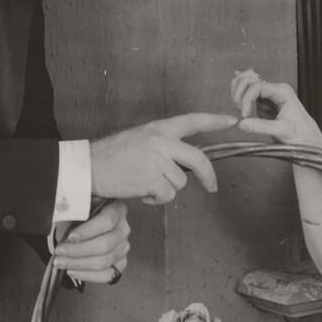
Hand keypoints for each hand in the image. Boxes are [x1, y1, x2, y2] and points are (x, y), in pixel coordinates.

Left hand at [53, 201, 130, 283]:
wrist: (78, 230)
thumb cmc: (78, 217)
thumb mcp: (75, 208)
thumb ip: (73, 207)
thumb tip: (64, 210)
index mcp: (116, 210)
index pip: (107, 221)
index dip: (88, 231)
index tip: (71, 237)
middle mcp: (123, 229)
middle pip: (105, 244)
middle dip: (78, 250)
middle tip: (60, 251)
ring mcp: (123, 248)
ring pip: (104, 261)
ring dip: (79, 264)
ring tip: (61, 262)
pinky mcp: (119, 264)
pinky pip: (107, 275)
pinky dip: (88, 276)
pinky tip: (73, 271)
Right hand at [90, 112, 237, 204]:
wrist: (89, 167)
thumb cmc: (112, 156)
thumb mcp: (139, 139)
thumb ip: (162, 146)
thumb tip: (182, 164)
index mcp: (159, 129)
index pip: (192, 121)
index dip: (214, 121)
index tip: (232, 121)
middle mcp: (161, 142)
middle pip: (198, 159)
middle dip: (209, 176)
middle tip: (212, 187)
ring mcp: (157, 161)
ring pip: (179, 182)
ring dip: (166, 189)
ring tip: (145, 184)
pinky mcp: (152, 179)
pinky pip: (167, 195)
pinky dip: (156, 199)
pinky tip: (141, 192)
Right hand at [230, 69, 321, 147]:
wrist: (307, 140)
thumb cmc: (301, 134)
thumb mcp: (282, 131)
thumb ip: (262, 127)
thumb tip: (242, 124)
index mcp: (282, 91)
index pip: (256, 86)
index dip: (246, 99)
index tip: (244, 115)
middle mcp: (275, 90)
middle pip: (249, 79)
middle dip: (239, 93)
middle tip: (240, 110)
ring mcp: (268, 96)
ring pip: (247, 83)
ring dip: (238, 92)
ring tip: (238, 107)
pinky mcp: (263, 104)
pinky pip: (248, 93)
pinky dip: (240, 94)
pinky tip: (234, 92)